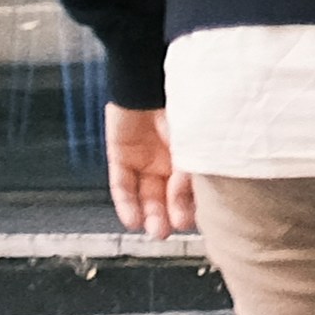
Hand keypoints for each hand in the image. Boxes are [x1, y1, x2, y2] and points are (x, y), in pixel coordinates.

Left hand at [105, 105, 188, 242]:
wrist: (151, 82)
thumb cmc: (183, 109)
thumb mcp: (192, 150)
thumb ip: (187, 181)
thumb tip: (185, 213)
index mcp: (193, 156)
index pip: (192, 190)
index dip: (191, 207)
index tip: (192, 223)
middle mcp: (169, 160)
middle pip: (167, 196)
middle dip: (168, 215)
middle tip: (168, 231)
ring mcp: (145, 159)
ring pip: (145, 194)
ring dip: (149, 214)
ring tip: (153, 230)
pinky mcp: (121, 156)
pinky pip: (122, 184)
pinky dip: (126, 203)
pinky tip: (131, 220)